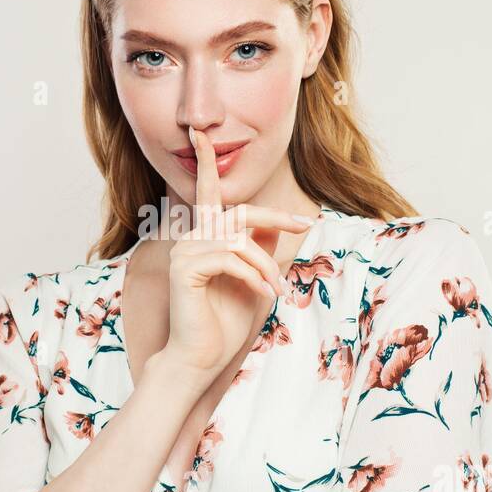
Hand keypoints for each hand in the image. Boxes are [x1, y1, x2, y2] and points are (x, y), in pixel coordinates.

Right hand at [160, 125, 313, 375]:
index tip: (200, 133)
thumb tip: (279, 224)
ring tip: (278, 290)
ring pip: (239, 239)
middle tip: (306, 222)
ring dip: (267, 265)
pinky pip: (230, 258)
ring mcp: (185, 252)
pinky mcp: (185, 269)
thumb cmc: (224, 323)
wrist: (200, 358)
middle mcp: (191, 239)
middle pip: (239, 211)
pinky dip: (254, 276)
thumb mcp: (253, 280)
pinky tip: (263, 294)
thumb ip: (260, 250)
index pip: (207, 193)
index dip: (206, 162)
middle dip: (276, 215)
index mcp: (204, 238)